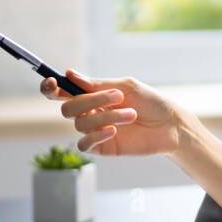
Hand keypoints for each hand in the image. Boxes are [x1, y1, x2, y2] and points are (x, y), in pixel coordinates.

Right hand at [40, 69, 182, 155]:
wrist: (170, 125)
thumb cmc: (150, 102)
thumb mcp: (126, 86)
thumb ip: (98, 84)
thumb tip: (69, 73)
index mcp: (92, 94)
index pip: (62, 91)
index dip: (51, 87)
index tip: (53, 82)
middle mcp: (89, 112)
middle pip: (67, 108)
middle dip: (90, 101)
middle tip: (117, 96)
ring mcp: (94, 130)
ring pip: (81, 124)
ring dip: (106, 116)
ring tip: (131, 114)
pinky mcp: (101, 147)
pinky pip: (84, 143)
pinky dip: (96, 135)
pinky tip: (113, 130)